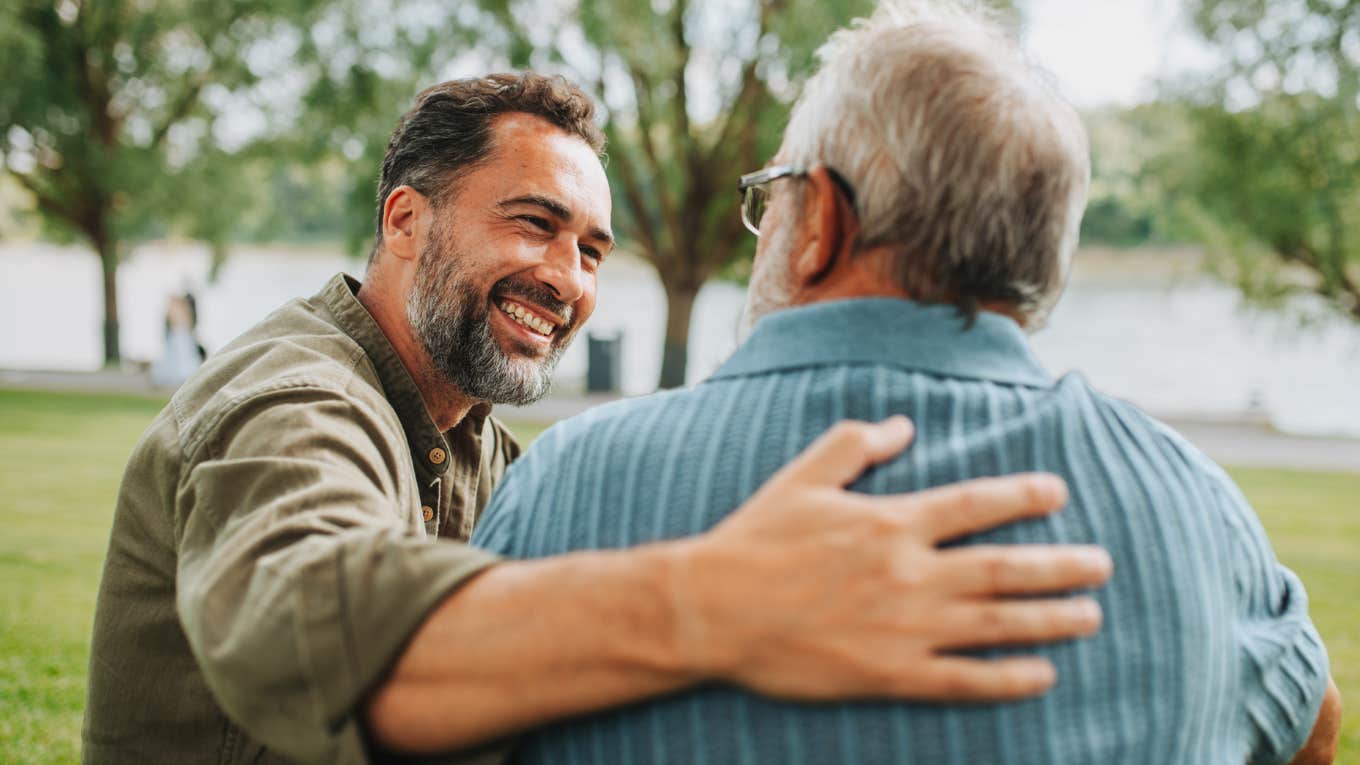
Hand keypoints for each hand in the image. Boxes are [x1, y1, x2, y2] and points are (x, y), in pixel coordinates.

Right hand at [665, 416, 1112, 700]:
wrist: (714, 609)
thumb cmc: (756, 539)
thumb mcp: (803, 477)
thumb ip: (856, 443)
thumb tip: (903, 423)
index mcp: (891, 522)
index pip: (975, 504)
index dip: (1022, 497)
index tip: (1058, 493)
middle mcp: (909, 573)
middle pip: (1003, 568)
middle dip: (1060, 566)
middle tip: (1101, 565)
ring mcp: (904, 627)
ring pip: (996, 623)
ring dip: (1049, 620)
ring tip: (1089, 616)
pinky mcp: (890, 673)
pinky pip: (963, 678)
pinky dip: (1007, 678)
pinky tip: (1041, 675)